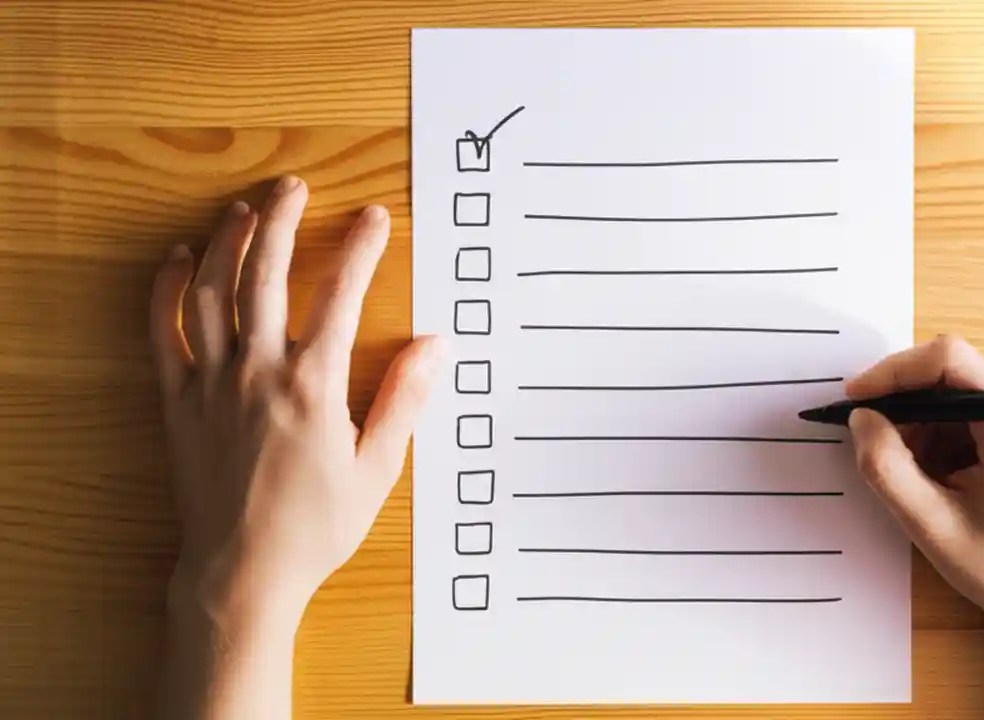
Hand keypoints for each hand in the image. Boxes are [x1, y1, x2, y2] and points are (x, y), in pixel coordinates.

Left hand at [150, 176, 443, 624]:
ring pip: (211, 290)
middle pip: (266, 274)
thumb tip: (436, 345)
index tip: (375, 217)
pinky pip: (164, 331)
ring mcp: (211, 383)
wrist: (242, 573)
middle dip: (283, 220)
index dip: (361, 249)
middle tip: (296, 188)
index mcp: (314, 386)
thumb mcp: (378, 468)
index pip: (341, 296)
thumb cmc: (317, 526)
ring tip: (246, 208)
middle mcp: (259, 372)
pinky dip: (168, 288)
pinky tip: (180, 258)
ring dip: (228, 240)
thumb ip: (405, 399)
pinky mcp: (178, 401)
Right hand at [844, 335, 983, 718]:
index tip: (855, 397)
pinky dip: (948, 434)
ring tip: (917, 476)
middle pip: (954, 372)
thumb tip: (861, 418)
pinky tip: (942, 475)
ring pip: (963, 391)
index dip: (894, 371)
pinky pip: (981, 409)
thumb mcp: (931, 524)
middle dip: (907, 405)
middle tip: (876, 446)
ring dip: (926, 424)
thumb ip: (886, 467)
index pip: (949, 359)